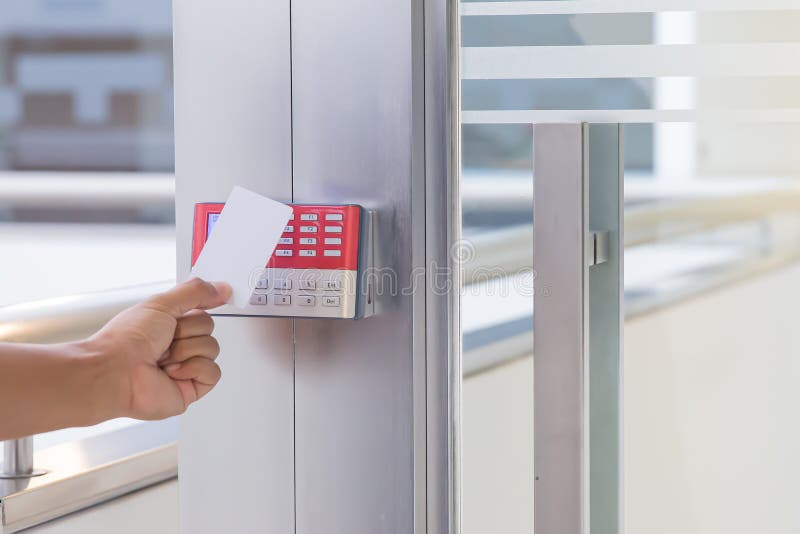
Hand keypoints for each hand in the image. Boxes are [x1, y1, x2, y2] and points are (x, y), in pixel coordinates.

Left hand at [86, 278, 231, 420]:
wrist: (114, 373)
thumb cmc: (126, 340)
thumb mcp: (162, 303)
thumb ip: (195, 291)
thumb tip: (222, 289)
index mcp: (169, 324)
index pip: (202, 310)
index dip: (200, 308)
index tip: (205, 303)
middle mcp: (177, 344)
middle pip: (209, 328)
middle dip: (188, 331)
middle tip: (166, 339)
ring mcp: (185, 367)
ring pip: (212, 349)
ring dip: (187, 350)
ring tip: (164, 358)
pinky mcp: (191, 388)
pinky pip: (213, 372)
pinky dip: (194, 368)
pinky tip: (172, 372)